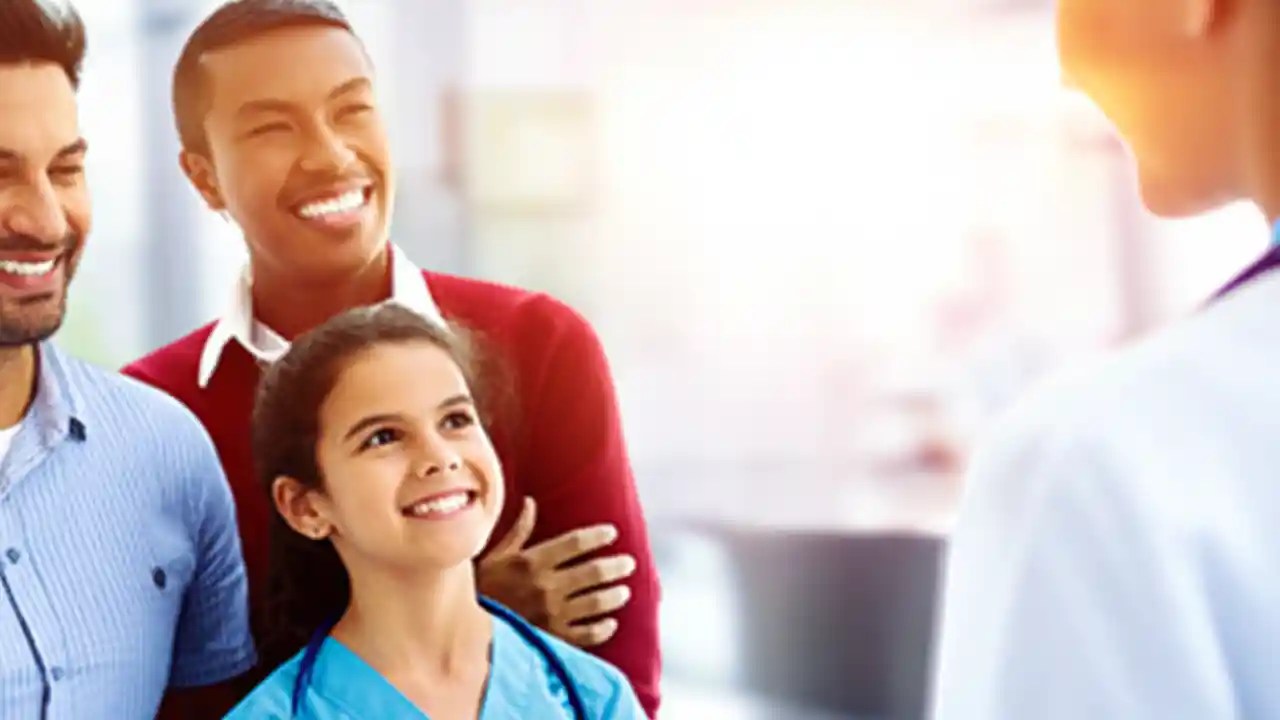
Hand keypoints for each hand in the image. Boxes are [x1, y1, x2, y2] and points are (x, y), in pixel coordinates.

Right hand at [477, 497, 636, 646]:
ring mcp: (551, 615)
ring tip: (624, 591)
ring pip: (596, 603)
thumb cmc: (480, 589)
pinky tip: (610, 623)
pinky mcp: (553, 638)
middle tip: (629, 563)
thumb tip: (530, 502)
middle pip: (593, 572)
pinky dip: (603, 629)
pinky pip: (587, 635)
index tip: (612, 532)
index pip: (575, 543)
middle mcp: (546, 587)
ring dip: (615, 596)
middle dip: (617, 566)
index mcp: (531, 563)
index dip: (597, 536)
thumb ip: (518, 531)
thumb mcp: (495, 556)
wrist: (466, 631)